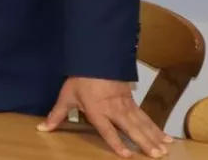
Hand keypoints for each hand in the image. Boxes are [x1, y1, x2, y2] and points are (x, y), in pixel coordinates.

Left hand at [39, 77, 172, 157]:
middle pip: (132, 128)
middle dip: (145, 142)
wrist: (95, 57)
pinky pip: (146, 117)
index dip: (116, 143)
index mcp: (98, 110)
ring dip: (154, 137)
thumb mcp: (67, 96)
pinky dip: (156, 128)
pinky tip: (166, 137)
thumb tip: (42, 129)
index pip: (108, 130)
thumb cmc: (80, 79)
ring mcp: (126, 105)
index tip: (127, 156)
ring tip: (165, 151)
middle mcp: (114, 109)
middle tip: (158, 156)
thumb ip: (57, 115)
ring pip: (142, 123)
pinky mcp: (132, 101)